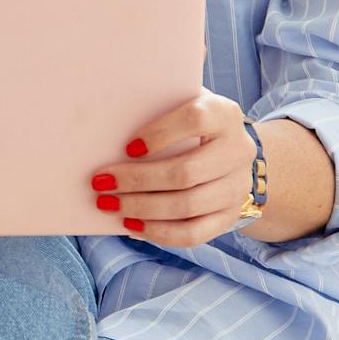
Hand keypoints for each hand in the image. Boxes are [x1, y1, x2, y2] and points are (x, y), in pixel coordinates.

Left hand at [91, 90, 255, 248]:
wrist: (230, 150)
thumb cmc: (189, 124)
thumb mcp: (180, 105)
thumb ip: (155, 108)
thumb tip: (107, 128)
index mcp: (224, 114)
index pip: (195, 120)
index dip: (160, 134)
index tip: (128, 147)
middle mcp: (238, 151)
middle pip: (185, 172)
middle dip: (137, 180)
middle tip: (101, 183)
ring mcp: (237, 187)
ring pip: (187, 206)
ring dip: (142, 209)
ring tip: (109, 204)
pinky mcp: (230, 216)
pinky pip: (194, 234)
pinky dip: (158, 233)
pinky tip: (131, 225)